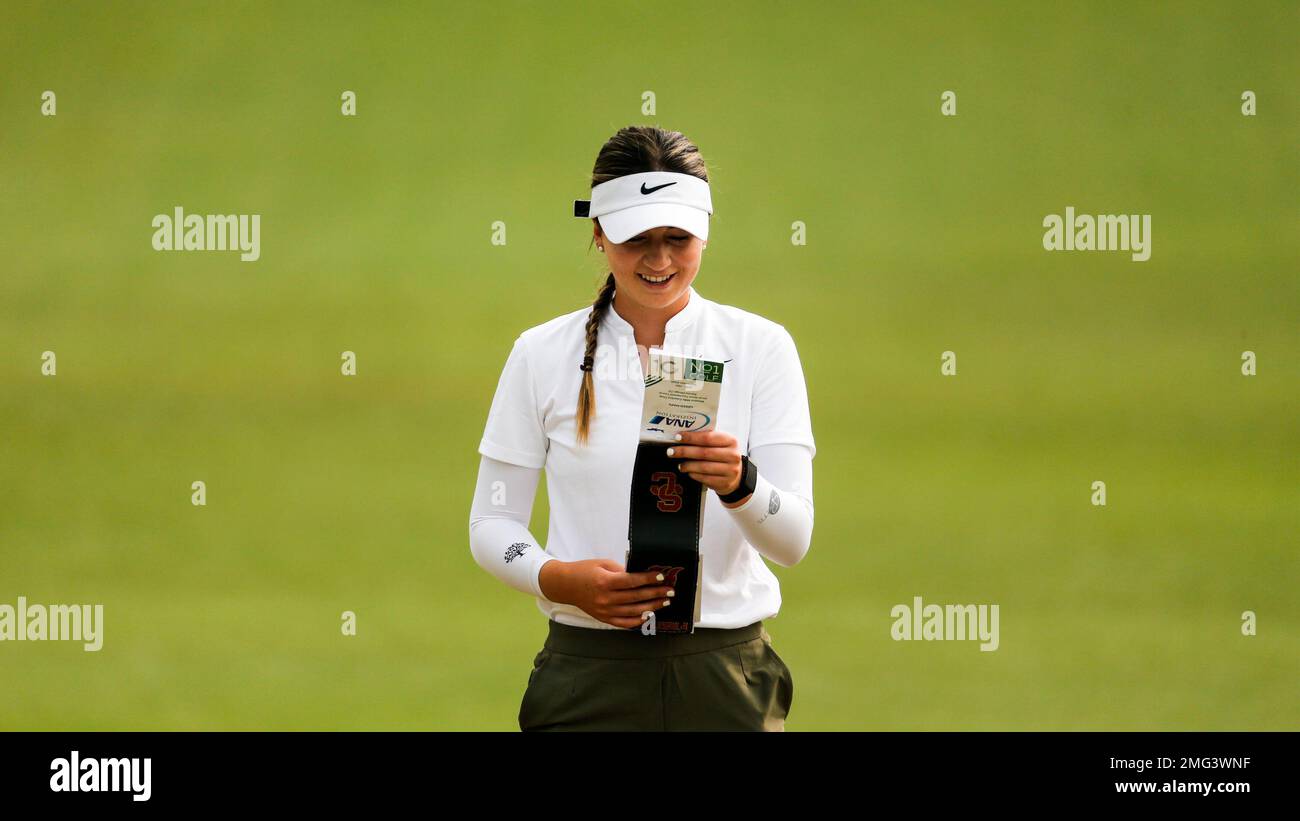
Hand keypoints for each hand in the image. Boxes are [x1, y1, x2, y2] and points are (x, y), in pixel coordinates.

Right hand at [538, 559, 677, 628]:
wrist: (565, 585)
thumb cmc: (585, 570)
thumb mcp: (603, 564)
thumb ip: (622, 570)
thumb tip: (642, 575)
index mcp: (604, 581)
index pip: (632, 581)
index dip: (648, 579)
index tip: (662, 577)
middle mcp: (605, 598)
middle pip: (636, 597)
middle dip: (655, 593)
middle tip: (670, 591)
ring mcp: (604, 611)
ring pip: (633, 611)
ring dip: (651, 607)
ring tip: (664, 602)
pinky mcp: (603, 618)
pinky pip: (624, 623)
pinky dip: (637, 620)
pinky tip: (648, 615)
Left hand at [665, 429, 749, 506]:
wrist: (737, 475)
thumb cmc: (724, 456)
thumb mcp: (720, 444)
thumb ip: (706, 439)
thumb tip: (682, 437)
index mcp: (731, 441)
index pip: (708, 437)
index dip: (691, 437)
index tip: (677, 437)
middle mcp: (733, 455)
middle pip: (704, 452)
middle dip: (685, 451)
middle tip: (671, 451)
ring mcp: (730, 470)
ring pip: (703, 467)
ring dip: (688, 465)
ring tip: (679, 464)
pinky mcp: (725, 483)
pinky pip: (705, 479)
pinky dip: (694, 475)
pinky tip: (689, 472)